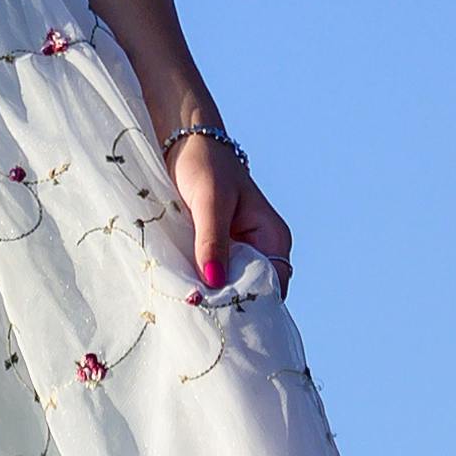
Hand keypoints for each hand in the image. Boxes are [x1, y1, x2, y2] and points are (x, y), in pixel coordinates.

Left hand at [173, 132, 288, 297]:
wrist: (186, 142)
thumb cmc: (204, 164)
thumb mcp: (209, 202)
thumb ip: (212, 241)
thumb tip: (215, 282)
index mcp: (273, 237)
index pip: (273, 286)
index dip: (250, 301)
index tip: (219, 313)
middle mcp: (262, 248)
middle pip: (252, 290)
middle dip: (227, 302)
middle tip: (196, 312)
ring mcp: (240, 249)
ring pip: (230, 284)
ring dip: (211, 293)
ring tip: (187, 302)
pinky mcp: (219, 249)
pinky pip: (214, 273)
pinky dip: (200, 281)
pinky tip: (182, 286)